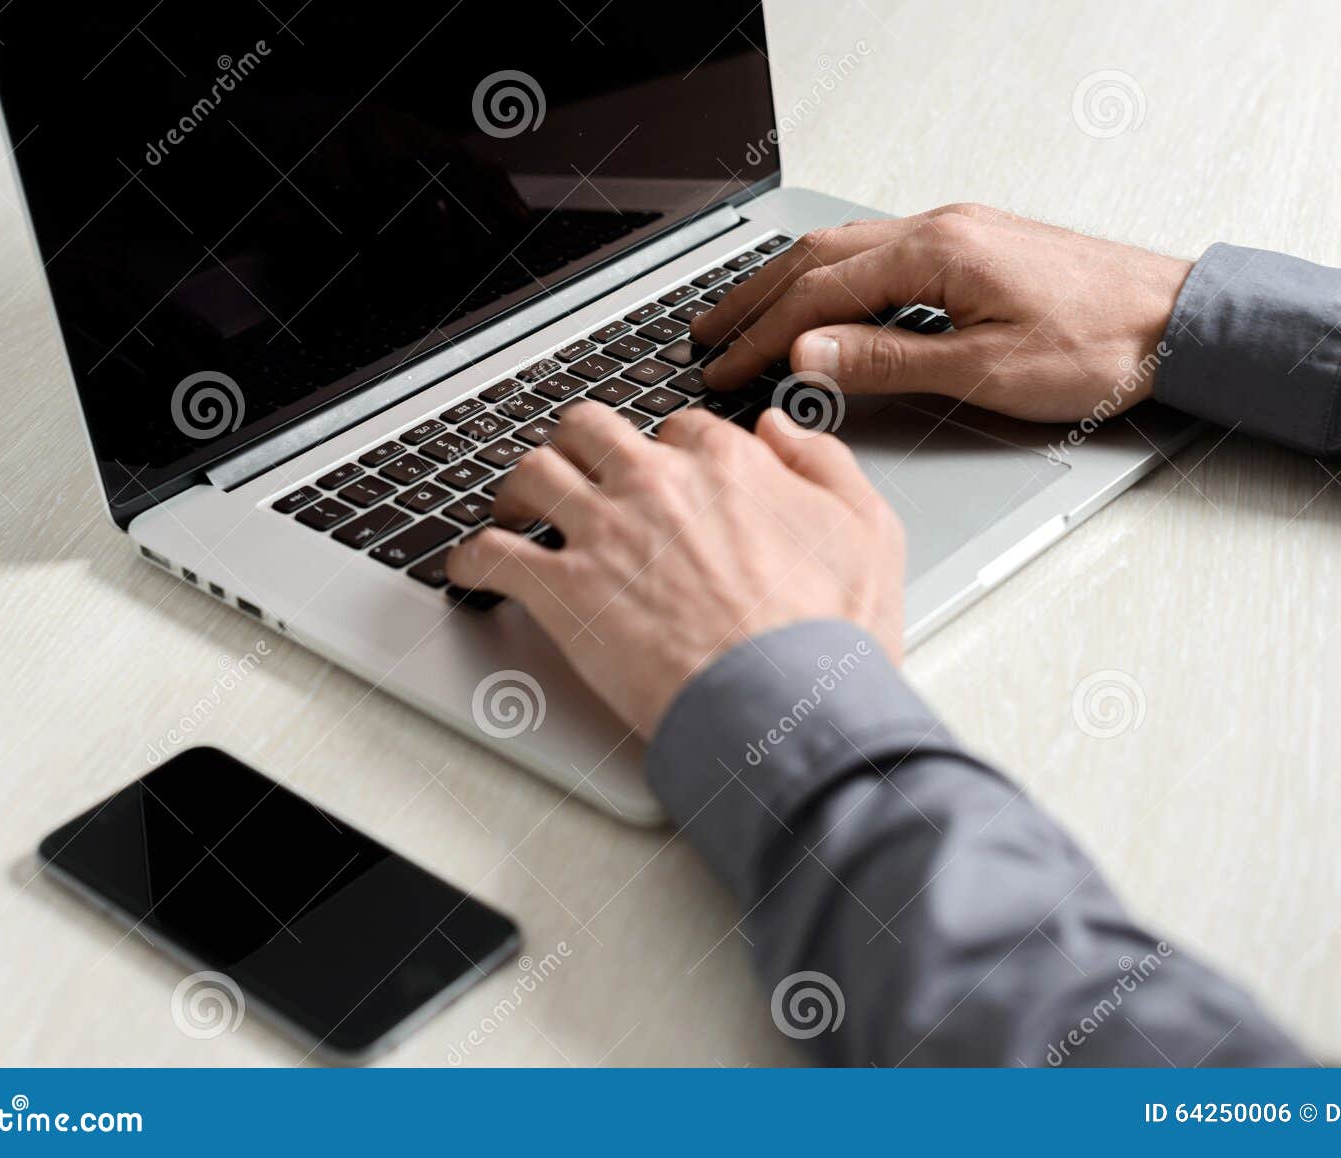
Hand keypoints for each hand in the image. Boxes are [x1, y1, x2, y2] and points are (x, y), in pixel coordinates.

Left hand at [445, 403, 904, 737]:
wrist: (786, 708)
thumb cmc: (831, 636)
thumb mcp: (869, 532)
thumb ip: (825, 464)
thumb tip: (780, 429)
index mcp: (726, 464)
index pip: (676, 430)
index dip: (666, 454)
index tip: (660, 478)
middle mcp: (656, 484)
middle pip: (589, 430)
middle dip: (578, 446)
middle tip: (575, 474)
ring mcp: (602, 533)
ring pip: (532, 474)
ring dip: (519, 489)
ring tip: (517, 512)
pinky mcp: (561, 591)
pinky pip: (491, 555)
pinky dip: (472, 560)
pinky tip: (472, 570)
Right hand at [691, 204, 1192, 423]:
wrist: (1179, 321)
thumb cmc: (1100, 346)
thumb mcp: (986, 368)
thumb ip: (889, 359)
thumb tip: (808, 353)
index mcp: (936, 251)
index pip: (819, 293)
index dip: (761, 335)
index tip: (723, 368)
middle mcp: (939, 228)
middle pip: (818, 257)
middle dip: (754, 298)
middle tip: (706, 334)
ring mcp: (956, 232)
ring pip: (845, 250)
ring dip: (787, 284)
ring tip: (744, 316)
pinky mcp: (973, 247)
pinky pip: (878, 254)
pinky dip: (831, 279)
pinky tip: (821, 301)